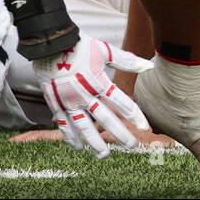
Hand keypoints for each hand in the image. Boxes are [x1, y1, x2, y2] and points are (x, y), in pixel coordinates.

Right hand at [33, 39, 151, 157]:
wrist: (50, 44)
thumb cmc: (80, 46)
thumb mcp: (104, 50)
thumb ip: (126, 61)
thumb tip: (149, 66)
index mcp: (98, 81)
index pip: (121, 102)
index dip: (134, 115)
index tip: (145, 127)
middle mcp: (84, 94)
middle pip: (105, 118)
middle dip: (120, 134)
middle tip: (132, 146)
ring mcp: (69, 101)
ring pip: (84, 126)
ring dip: (94, 142)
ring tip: (104, 155)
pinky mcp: (56, 104)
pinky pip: (64, 124)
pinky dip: (71, 137)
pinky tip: (78, 147)